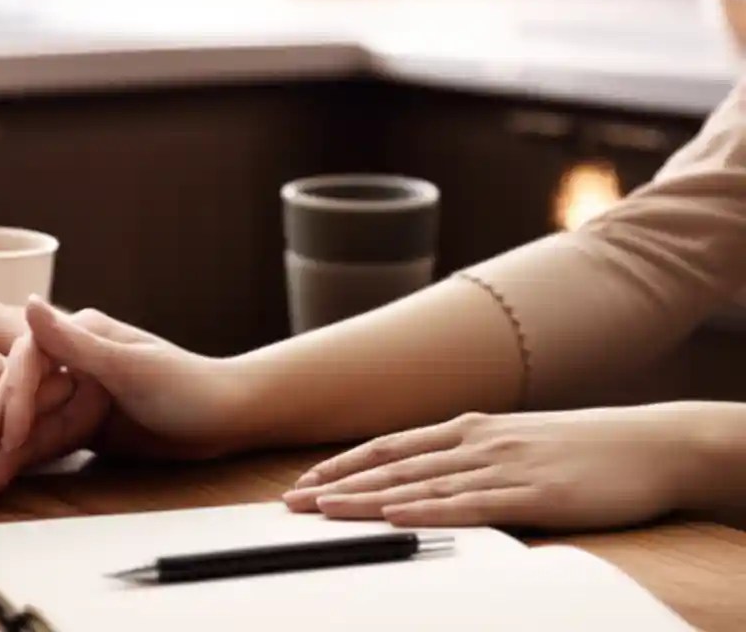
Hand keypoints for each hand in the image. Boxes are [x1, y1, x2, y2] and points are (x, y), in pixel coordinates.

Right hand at [0, 297, 245, 496]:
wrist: (230, 419)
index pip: (28, 362)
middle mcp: (74, 360)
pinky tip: (2, 480)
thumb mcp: (130, 367)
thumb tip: (28, 304)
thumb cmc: (190, 386)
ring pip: (29, 423)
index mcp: (83, 334)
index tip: (7, 435)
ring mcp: (78, 394)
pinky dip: (25, 461)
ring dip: (4, 453)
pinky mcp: (85, 425)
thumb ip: (75, 342)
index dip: (12, 399)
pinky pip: (46, 442)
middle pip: (21, 395)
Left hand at [283, 405, 706, 529]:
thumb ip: (471, 455)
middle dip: (338, 485)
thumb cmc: (585, 447)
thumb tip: (429, 474)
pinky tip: (397, 518)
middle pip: (393, 466)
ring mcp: (505, 466)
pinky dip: (429, 511)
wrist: (653, 444)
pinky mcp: (535, 496)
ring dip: (368, 500)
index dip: (344, 465)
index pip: (390, 447)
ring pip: (421, 485)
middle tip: (293, 503)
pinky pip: (473, 506)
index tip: (306, 483)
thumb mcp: (517, 442)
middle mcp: (478, 442)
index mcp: (472, 429)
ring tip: (325, 512)